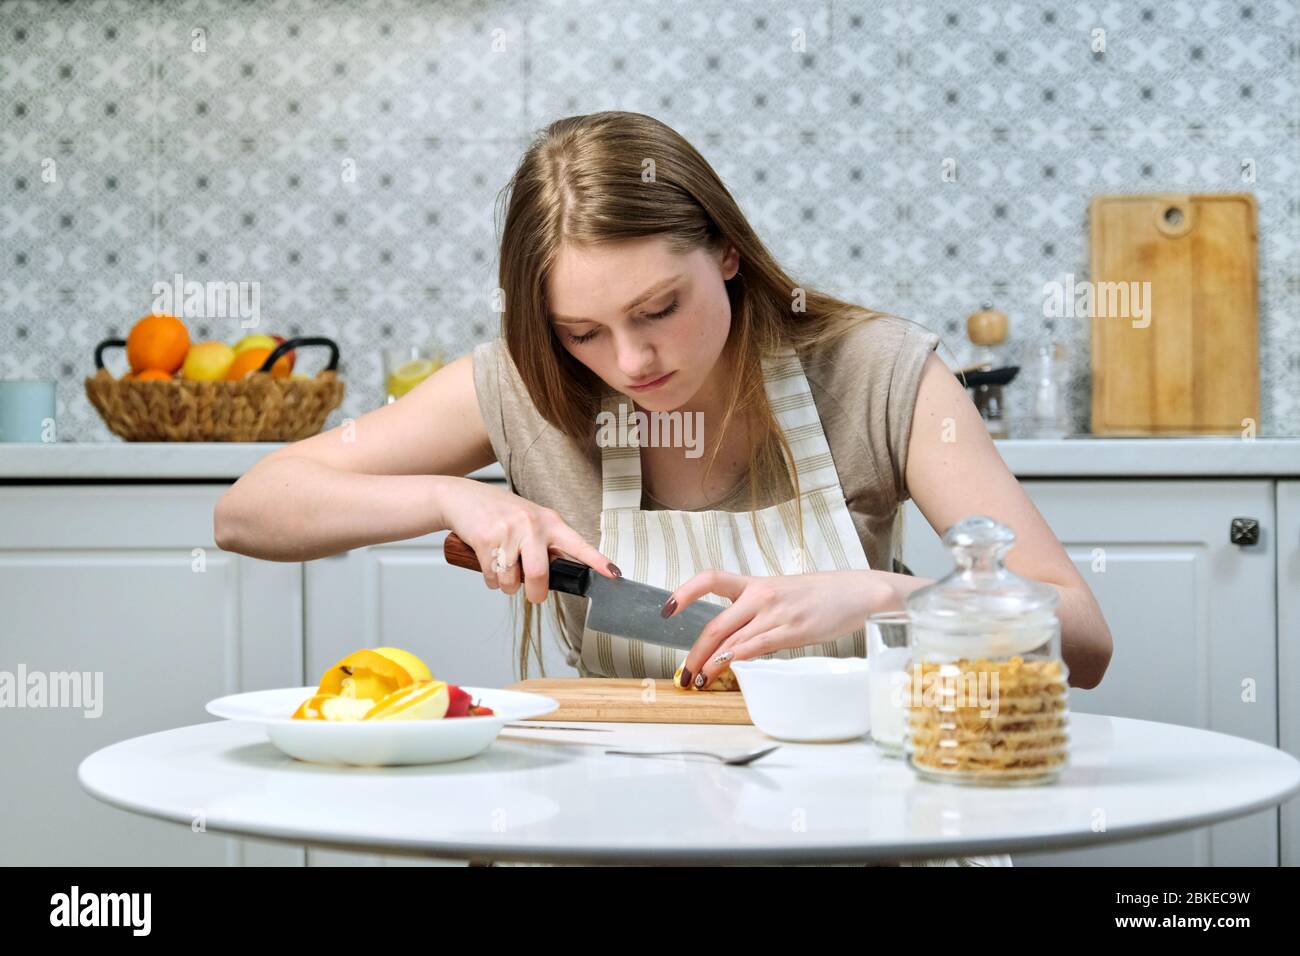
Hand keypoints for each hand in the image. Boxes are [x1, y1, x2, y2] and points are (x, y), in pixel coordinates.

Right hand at [438, 478, 619, 603]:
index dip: (598, 562)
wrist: (462, 497)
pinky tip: (489, 562)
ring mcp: (509, 531)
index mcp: (550, 521)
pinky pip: (492, 577)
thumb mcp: (531, 520)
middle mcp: (532, 524)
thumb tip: (561, 573)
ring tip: (503, 569)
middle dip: (536, 593)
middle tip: (533, 595)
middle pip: (540, 575)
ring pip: (512, 581)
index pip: (579, 544)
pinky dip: (490, 579)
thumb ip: (547, 543)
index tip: (614, 575)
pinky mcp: (486, 540)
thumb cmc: (500, 512)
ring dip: (506, 585)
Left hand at [664, 569, 903, 687]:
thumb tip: (733, 643)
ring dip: (710, 664)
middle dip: (694, 652)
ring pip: (731, 640)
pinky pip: (755, 646)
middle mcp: (761, 595)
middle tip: (683, 672)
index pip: (711, 579)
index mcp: (755, 583)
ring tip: (698, 681)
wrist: (856, 593)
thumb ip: (755, 614)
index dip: (685, 592)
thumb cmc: (819, 596)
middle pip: (715, 624)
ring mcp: (776, 613)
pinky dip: (735, 661)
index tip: (666, 610)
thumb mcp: (781, 595)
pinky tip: (723, 671)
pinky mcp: (792, 630)